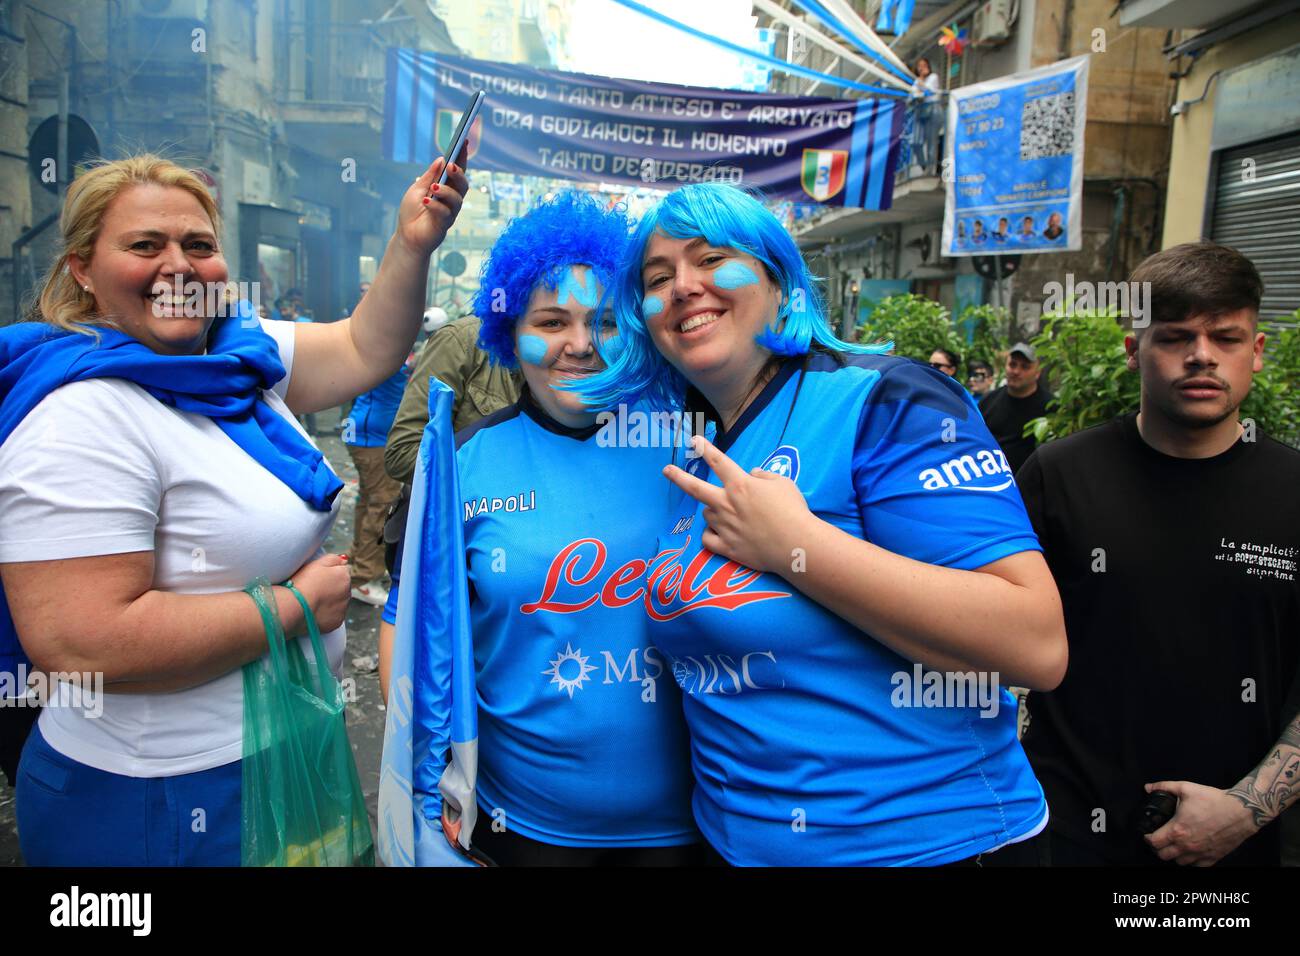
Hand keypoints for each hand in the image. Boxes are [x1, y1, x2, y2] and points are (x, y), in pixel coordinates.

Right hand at [289, 553, 351, 633]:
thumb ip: (333, 559)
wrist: (294, 607)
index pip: (342, 572)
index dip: (329, 575)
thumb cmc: (303, 583)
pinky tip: (313, 612)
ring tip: (311, 602)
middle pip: (341, 588)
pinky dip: (325, 615)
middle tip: (313, 590)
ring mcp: (343, 609)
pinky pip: (333, 617)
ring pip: (338, 603)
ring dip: (329, 602)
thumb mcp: (317, 563)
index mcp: (344, 576)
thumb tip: (344, 560)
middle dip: (331, 589)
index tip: (318, 578)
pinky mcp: (336, 622)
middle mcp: (348, 593)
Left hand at [395, 149, 469, 258]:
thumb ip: (429, 176)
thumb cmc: (411, 213)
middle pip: (462, 184)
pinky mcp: (445, 224)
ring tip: (433, 188)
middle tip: (450, 166)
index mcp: (445, 187)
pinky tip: (426, 202)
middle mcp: (451, 199)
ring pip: (457, 199)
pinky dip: (435, 205)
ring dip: (446, 191)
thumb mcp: (417, 189)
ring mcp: (450, 212)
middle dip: (458, 173)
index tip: (464, 142)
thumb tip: (441, 159)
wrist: (407, 237)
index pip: (457, 170)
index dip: (462, 157)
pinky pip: (445, 213)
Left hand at [661, 435, 813, 575]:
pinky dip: (711, 535)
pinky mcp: (727, 548)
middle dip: (678, 477)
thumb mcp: (783, 483)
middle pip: (695, 488)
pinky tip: (718, 534)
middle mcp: (727, 504)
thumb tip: (751, 474)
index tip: (694, 440)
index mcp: (740, 485)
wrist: (797, 544)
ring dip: (714, 511)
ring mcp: (724, 527)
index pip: (718, 462)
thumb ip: (763, 475)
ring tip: (732, 516)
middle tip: (666, 470)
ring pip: (707, 514)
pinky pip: (707, 539)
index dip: (705, 449)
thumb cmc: (793, 510)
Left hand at [1143, 780, 1260, 865]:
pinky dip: (1191, 861)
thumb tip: (1148, 787)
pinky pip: (1197, 866)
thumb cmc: (1214, 800)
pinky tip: (1190, 851)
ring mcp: (1200, 853)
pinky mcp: (1213, 857)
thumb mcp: (1185, 788)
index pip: (1154, 842)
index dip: (1147, 838)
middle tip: (1159, 839)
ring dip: (1174, 855)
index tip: (1148, 834)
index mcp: (1177, 830)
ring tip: (1174, 845)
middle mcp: (1187, 846)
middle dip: (1158, 848)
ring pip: (1179, 863)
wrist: (1241, 811)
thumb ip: (1164, 786)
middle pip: (1163, 856)